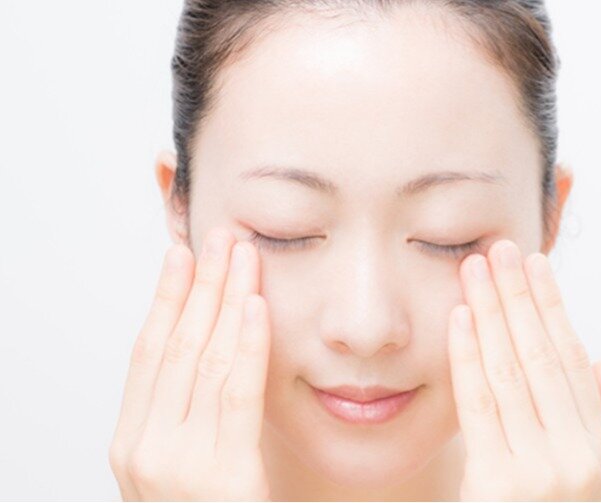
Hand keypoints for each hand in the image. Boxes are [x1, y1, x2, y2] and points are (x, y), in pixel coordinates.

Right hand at [108, 227, 271, 500]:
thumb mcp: (180, 462)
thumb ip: (185, 411)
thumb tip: (202, 346)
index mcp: (131, 440)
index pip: (148, 351)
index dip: (165, 298)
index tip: (181, 253)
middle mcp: (145, 447)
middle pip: (176, 345)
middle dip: (200, 284)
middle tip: (218, 235)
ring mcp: (179, 463)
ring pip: (205, 360)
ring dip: (226, 299)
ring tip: (242, 253)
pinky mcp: (224, 477)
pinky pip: (237, 396)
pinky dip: (247, 346)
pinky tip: (256, 306)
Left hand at [448, 240, 600, 500]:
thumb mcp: (581, 475)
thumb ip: (596, 418)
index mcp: (599, 447)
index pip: (572, 360)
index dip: (551, 307)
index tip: (533, 264)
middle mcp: (578, 455)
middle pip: (542, 356)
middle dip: (518, 297)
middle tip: (499, 249)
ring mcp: (541, 470)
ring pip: (511, 371)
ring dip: (490, 313)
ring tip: (475, 269)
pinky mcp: (498, 482)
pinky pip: (479, 405)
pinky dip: (467, 356)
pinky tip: (458, 317)